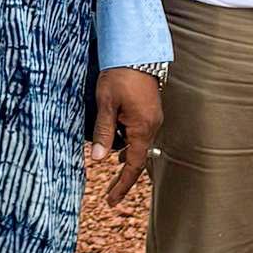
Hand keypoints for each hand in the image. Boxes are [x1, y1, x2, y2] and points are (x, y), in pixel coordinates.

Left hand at [88, 67, 162, 208]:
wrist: (137, 51)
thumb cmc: (120, 75)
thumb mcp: (106, 104)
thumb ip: (103, 132)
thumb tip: (99, 159)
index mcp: (142, 127)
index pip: (133, 165)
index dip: (122, 185)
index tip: (111, 201)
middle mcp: (152, 125)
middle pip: (138, 158)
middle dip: (123, 175)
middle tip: (109, 194)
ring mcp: (153, 117)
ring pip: (139, 145)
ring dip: (125, 158)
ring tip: (112, 170)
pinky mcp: (150, 110)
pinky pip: (140, 133)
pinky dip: (129, 143)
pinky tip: (119, 143)